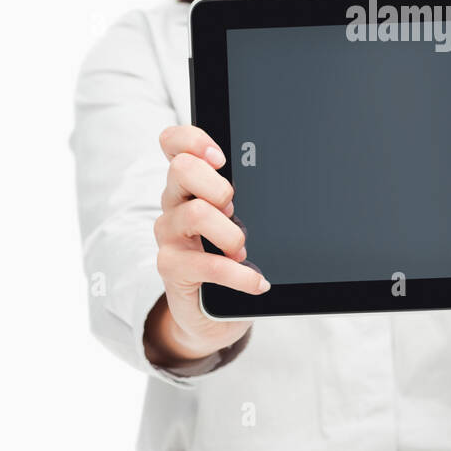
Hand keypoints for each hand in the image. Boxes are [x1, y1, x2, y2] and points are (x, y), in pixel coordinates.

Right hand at [146, 125, 269, 365]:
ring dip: (231, 233)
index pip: (173, 143)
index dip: (193, 140)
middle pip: (181, 169)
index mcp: (189, 183)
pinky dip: (239, 275)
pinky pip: (207, 264)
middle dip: (217, 186)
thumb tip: (280, 175)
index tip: (221, 157)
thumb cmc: (229, 254)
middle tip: (235, 208)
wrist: (212, 310)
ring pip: (196, 213)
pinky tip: (255, 282)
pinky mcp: (171, 267)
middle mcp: (173, 203)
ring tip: (243, 249)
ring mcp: (169, 235)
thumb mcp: (239, 219)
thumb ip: (245, 193)